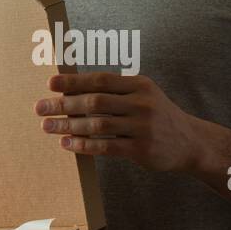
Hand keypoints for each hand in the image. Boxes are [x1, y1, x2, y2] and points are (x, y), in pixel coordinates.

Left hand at [33, 71, 201, 172]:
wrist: (190, 142)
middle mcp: (141, 103)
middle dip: (64, 104)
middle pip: (95, 101)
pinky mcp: (141, 149)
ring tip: (47, 126)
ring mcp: (142, 127)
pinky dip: (84, 144)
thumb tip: (73, 90)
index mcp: (139, 85)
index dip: (74, 81)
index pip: (100, 80)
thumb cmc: (158, 117)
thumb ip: (116, 92)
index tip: (50, 84)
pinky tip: (67, 143)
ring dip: (68, 125)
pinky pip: (106, 146)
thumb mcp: (144, 95)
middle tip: (40, 107)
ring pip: (98, 125)